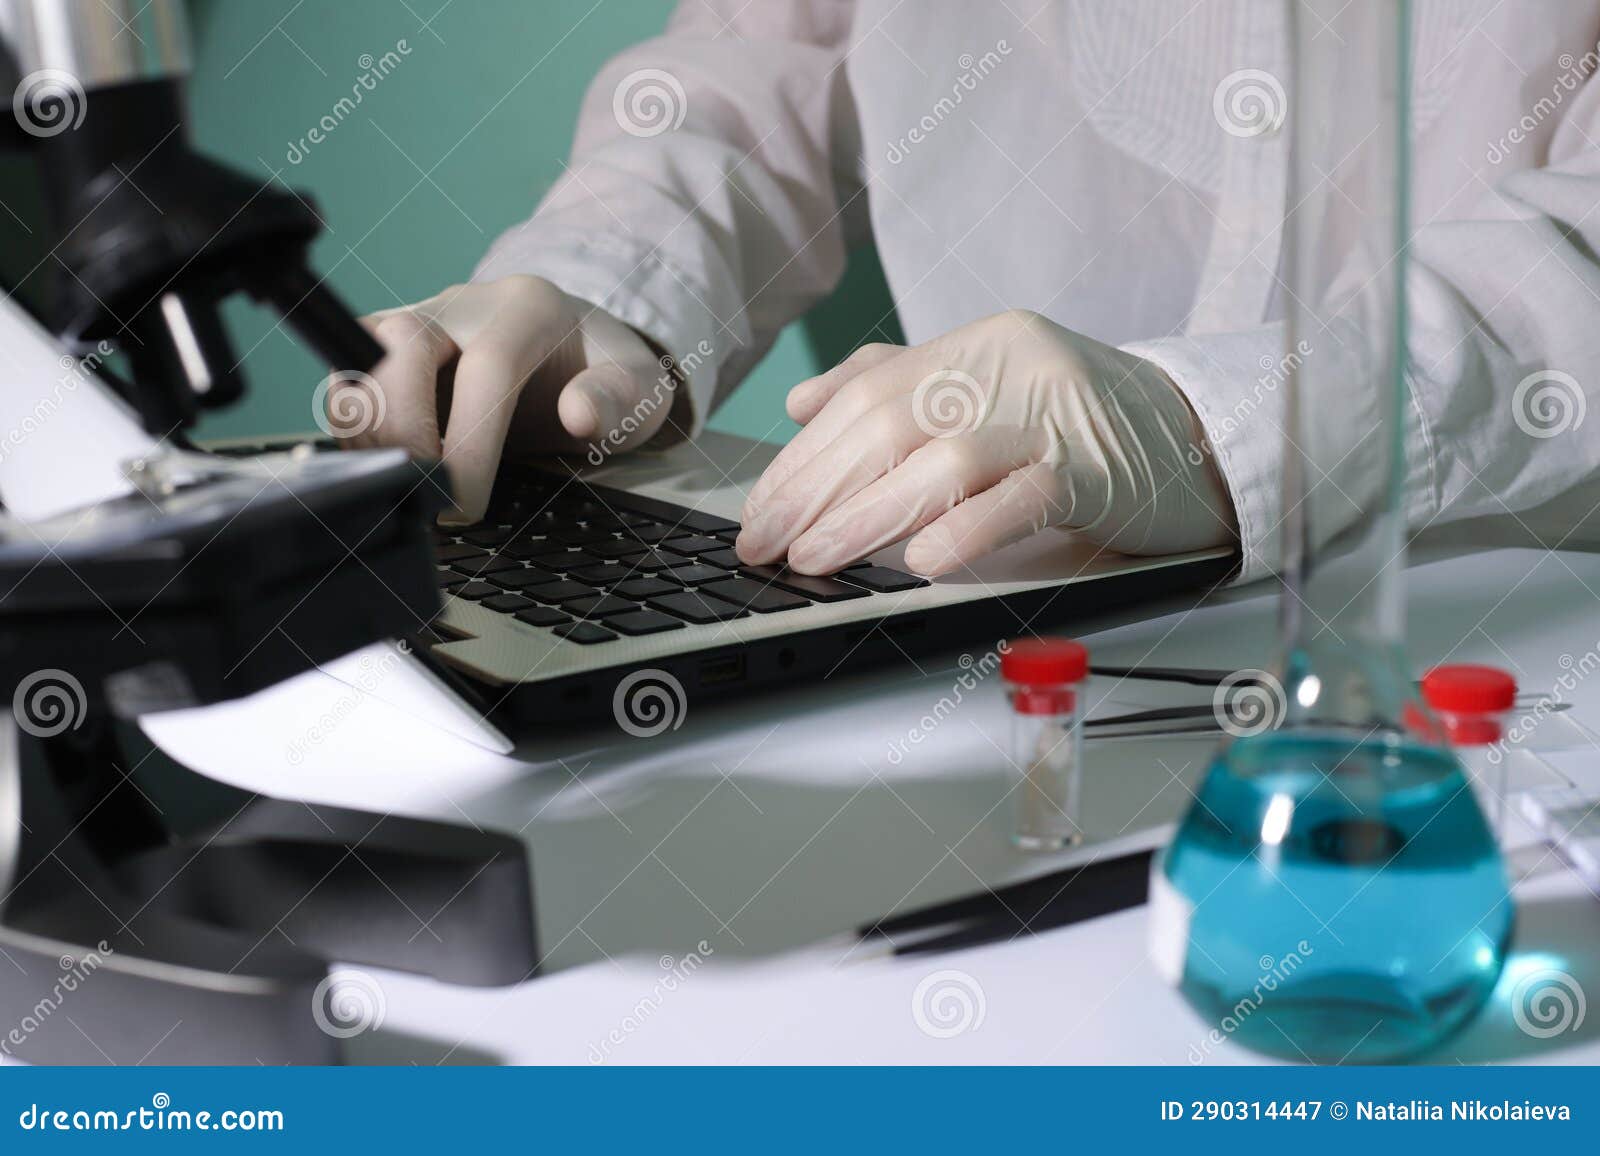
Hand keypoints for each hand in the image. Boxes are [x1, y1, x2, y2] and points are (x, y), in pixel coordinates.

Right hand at [327, 276, 673, 520]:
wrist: (571, 343)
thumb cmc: (599, 371)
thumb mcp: (637, 386)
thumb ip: (618, 398)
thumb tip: (580, 414)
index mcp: (528, 308)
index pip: (488, 369)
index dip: (469, 443)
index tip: (464, 502)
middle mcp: (463, 303)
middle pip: (404, 347)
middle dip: (404, 430)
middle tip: (423, 492)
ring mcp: (418, 317)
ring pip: (360, 357)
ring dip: (368, 430)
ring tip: (400, 484)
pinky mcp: (385, 344)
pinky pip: (347, 376)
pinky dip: (354, 427)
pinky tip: (385, 467)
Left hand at [736, 309, 1237, 575]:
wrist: (1202, 439)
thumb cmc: (1083, 429)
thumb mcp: (988, 393)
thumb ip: (898, 386)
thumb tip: (805, 404)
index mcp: (975, 347)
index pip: (865, 397)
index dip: (801, 458)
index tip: (757, 513)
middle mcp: (1010, 367)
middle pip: (890, 424)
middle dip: (813, 490)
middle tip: (765, 544)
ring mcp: (1056, 415)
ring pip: (943, 459)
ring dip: (866, 514)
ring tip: (815, 559)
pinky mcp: (1096, 470)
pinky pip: (1022, 498)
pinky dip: (965, 531)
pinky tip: (918, 563)